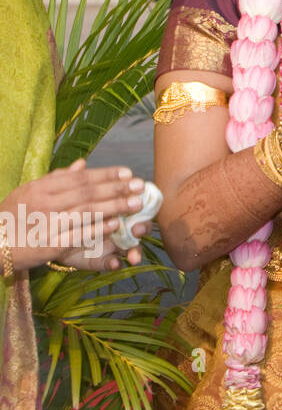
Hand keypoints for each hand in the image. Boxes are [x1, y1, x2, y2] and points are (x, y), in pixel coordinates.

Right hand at [0, 160, 149, 270]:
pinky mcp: (48, 245)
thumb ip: (56, 179)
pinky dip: (98, 228)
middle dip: (117, 188)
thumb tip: (82, 164)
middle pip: (87, 192)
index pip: (79, 178)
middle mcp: (43, 203)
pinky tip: (116, 224)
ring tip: (135, 203)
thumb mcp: (28, 192)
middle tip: (140, 185)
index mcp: (39, 188)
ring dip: (114, 206)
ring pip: (86, 211)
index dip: (105, 174)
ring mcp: (46, 224)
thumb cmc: (11, 217)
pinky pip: (78, 234)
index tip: (127, 172)